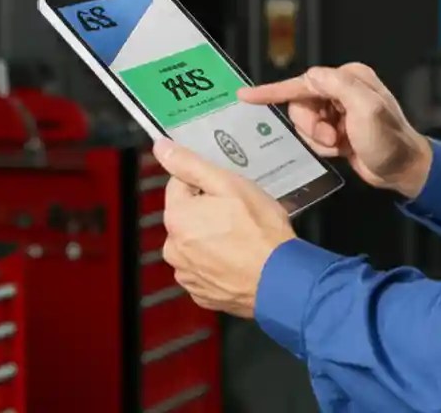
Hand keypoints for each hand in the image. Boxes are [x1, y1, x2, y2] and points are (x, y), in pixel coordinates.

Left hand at [157, 139, 295, 317]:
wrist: (279, 278)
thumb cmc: (260, 230)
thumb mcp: (229, 184)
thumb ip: (190, 165)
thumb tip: (161, 147)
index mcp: (177, 217)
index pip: (179, 185)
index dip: (205, 184)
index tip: (227, 191)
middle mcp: (173, 248)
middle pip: (186, 216)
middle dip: (207, 212)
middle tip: (238, 214)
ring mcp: (186, 274)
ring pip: (194, 243)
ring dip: (210, 238)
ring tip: (240, 238)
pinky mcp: (200, 293)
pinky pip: (203, 268)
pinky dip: (216, 263)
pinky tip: (238, 258)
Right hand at [238, 64, 432, 199]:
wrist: (403, 170)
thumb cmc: (389, 141)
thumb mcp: (366, 109)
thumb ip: (338, 87)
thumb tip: (311, 76)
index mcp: (350, 78)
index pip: (305, 81)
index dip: (275, 90)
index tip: (248, 97)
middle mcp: (344, 90)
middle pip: (302, 103)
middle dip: (311, 125)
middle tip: (330, 138)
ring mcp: (340, 111)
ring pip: (305, 121)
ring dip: (317, 138)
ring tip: (338, 145)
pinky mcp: (338, 129)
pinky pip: (313, 135)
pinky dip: (322, 146)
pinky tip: (341, 150)